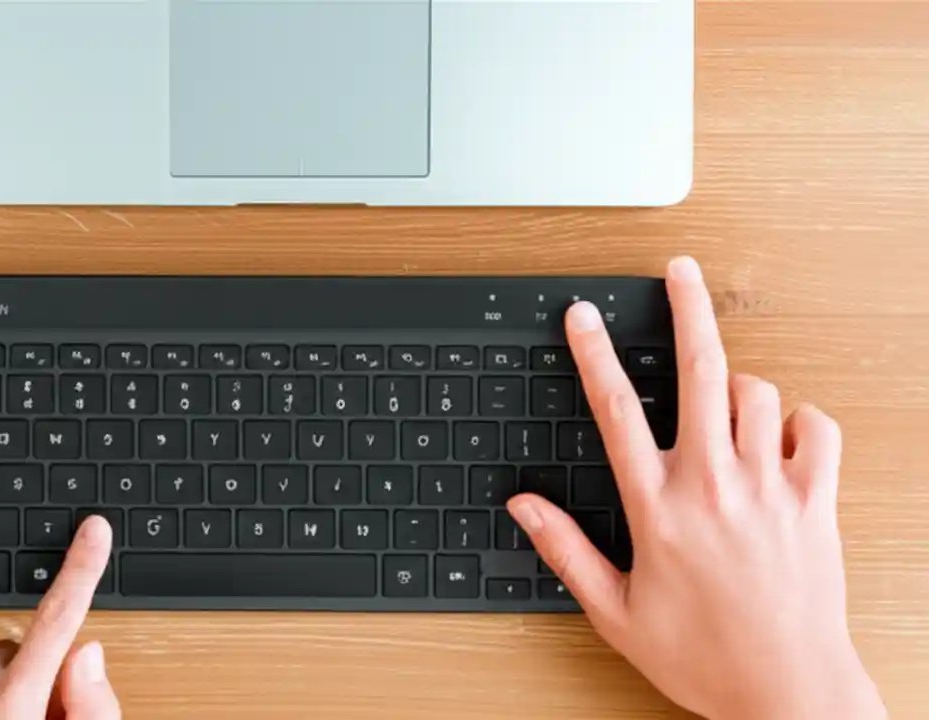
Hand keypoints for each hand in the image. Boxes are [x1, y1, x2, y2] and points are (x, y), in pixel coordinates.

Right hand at [506, 257, 885, 719]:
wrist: (789, 691)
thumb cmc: (703, 656)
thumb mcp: (615, 612)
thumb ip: (565, 549)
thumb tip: (523, 505)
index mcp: (658, 508)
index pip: (616, 410)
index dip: (594, 353)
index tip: (583, 316)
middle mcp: (713, 485)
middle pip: (699, 371)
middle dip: (687, 310)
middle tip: (679, 272)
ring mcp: (770, 488)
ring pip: (756, 393)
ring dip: (736, 385)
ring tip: (722, 404)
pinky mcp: (816, 500)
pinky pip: (815, 429)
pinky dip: (798, 420)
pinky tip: (777, 438)